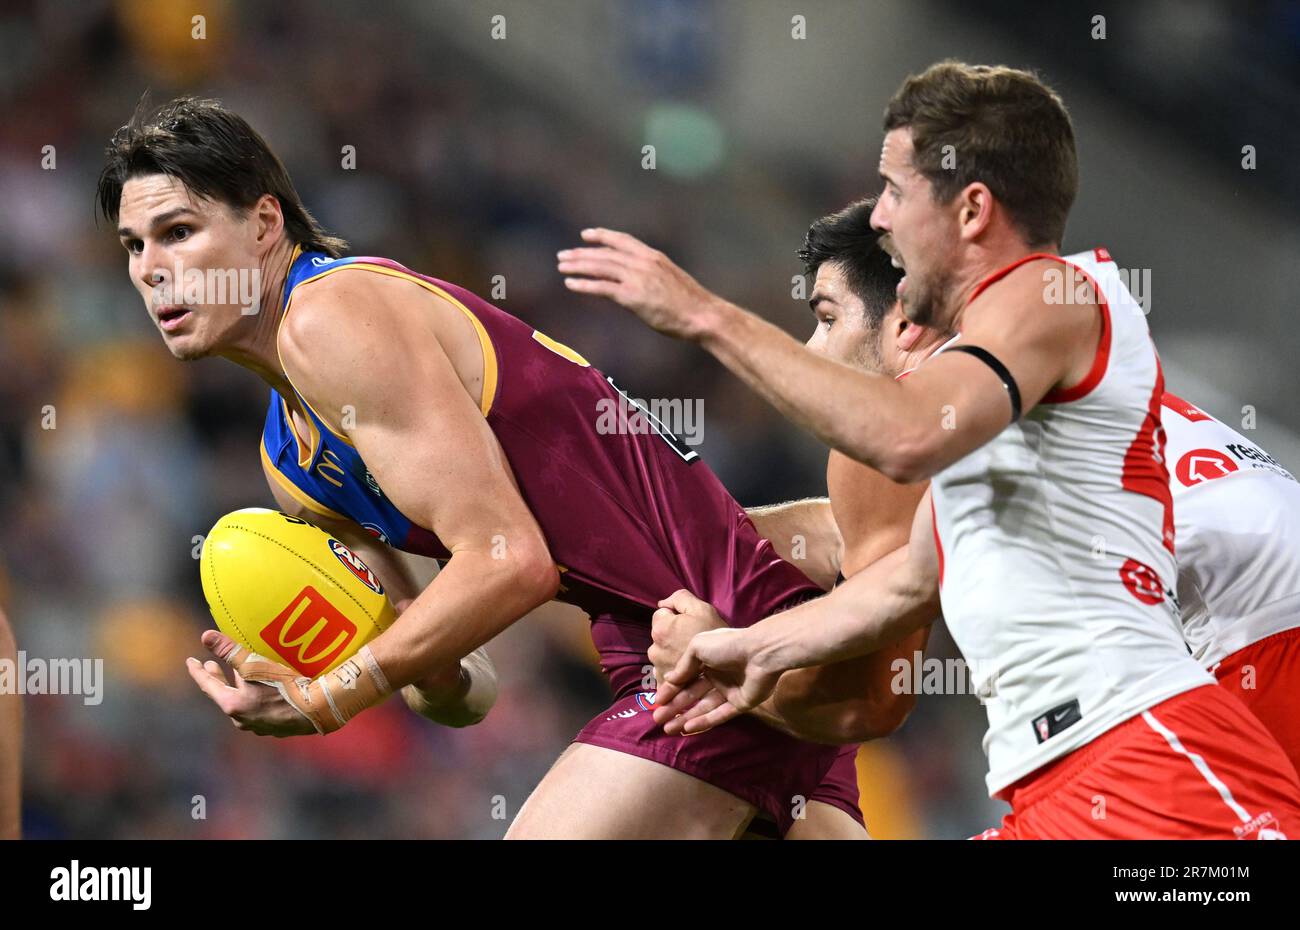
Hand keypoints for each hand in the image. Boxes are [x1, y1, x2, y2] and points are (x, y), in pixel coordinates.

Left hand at [187, 631, 317, 736]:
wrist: (316, 708)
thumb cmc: (283, 685)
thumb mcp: (255, 665)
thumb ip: (230, 651)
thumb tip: (206, 636)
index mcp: (233, 704)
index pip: (208, 685)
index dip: (198, 672)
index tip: (190, 661)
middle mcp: (242, 720)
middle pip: (224, 695)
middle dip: (217, 678)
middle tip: (211, 665)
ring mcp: (259, 726)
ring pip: (242, 704)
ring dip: (238, 688)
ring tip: (239, 675)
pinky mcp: (277, 727)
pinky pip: (259, 710)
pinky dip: (255, 697)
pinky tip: (264, 692)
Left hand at [557, 228, 728, 341]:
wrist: (702, 315)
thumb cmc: (691, 304)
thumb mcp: (671, 281)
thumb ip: (653, 276)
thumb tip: (642, 282)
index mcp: (653, 256)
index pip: (622, 240)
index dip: (602, 236)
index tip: (585, 235)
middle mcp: (643, 262)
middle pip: (605, 253)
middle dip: (582, 253)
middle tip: (563, 255)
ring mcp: (637, 278)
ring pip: (600, 266)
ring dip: (578, 266)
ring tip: (561, 267)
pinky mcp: (632, 296)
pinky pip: (602, 287)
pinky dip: (583, 284)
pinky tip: (570, 283)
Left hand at [648, 588, 726, 689]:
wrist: (733, 663)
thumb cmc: (716, 634)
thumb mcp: (701, 609)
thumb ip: (679, 599)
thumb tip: (663, 603)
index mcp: (661, 629)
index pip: (660, 616)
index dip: (674, 619)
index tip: (688, 625)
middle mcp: (654, 651)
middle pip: (659, 639)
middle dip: (671, 639)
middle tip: (689, 643)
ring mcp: (659, 671)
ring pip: (661, 658)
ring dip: (670, 658)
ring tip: (691, 662)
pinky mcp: (665, 687)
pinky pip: (664, 678)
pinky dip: (671, 676)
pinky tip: (686, 676)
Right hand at [650, 592, 782, 735]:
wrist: (761, 653)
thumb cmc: (727, 645)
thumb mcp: (698, 647)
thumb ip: (683, 666)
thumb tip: (669, 679)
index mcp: (707, 659)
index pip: (684, 678)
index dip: (670, 690)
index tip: (656, 702)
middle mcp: (717, 676)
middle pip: (692, 695)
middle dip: (674, 707)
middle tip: (657, 719)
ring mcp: (729, 691)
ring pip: (703, 707)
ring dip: (685, 717)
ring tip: (667, 728)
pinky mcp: (740, 704)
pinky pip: (719, 715)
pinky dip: (704, 722)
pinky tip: (687, 728)